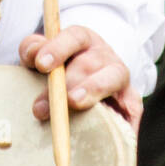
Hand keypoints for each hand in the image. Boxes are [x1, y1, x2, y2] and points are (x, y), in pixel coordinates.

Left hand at [19, 24, 143, 133]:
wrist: (88, 87)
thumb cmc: (59, 72)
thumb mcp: (43, 57)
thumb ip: (34, 50)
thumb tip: (32, 54)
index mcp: (84, 40)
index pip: (74, 36)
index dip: (57, 48)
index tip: (40, 64)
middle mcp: (104, 55)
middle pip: (89, 62)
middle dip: (66, 82)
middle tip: (43, 105)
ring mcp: (120, 77)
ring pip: (113, 76)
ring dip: (93, 88)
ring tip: (74, 102)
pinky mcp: (132, 101)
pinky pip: (131, 108)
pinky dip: (123, 116)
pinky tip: (110, 129)